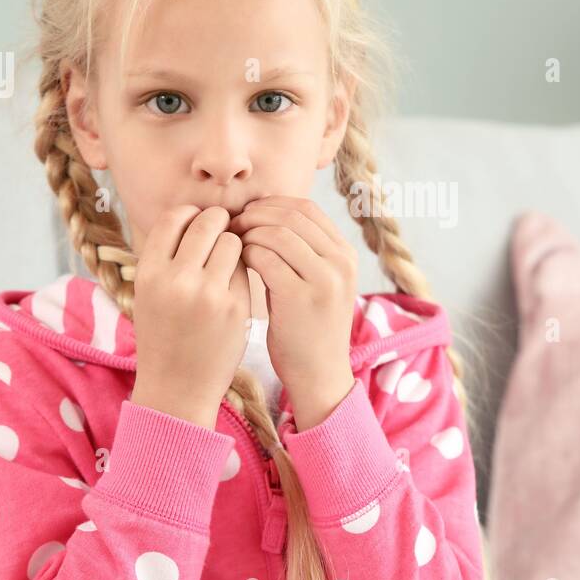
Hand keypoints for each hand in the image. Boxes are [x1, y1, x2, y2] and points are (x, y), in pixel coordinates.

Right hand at [129, 204, 251, 423]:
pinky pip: (246, 270)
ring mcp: (208, 293)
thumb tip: (196, 214)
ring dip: (234, 245)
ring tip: (227, 263)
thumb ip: (168, 256)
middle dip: (219, 223)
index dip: (190, 214)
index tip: (198, 223)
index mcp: (148, 272)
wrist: (176, 388)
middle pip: (208, 222)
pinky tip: (234, 287)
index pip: (174, 216)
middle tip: (222, 235)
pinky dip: (243, 272)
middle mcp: (176, 279)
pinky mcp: (236, 308)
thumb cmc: (164, 335)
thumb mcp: (149, 293)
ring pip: (233, 241)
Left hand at [228, 196, 356, 428]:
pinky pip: (265, 259)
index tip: (249, 214)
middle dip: (256, 216)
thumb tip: (262, 215)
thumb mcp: (317, 283)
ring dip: (248, 234)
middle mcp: (340, 263)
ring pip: (277, 234)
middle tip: (234, 226)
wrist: (319, 374)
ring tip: (234, 246)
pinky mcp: (300, 298)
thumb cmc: (308, 327)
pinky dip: (246, 255)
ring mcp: (324, 280)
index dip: (273, 205)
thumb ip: (302, 251)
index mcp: (345, 254)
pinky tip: (238, 265)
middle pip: (291, 216)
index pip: (306, 209)